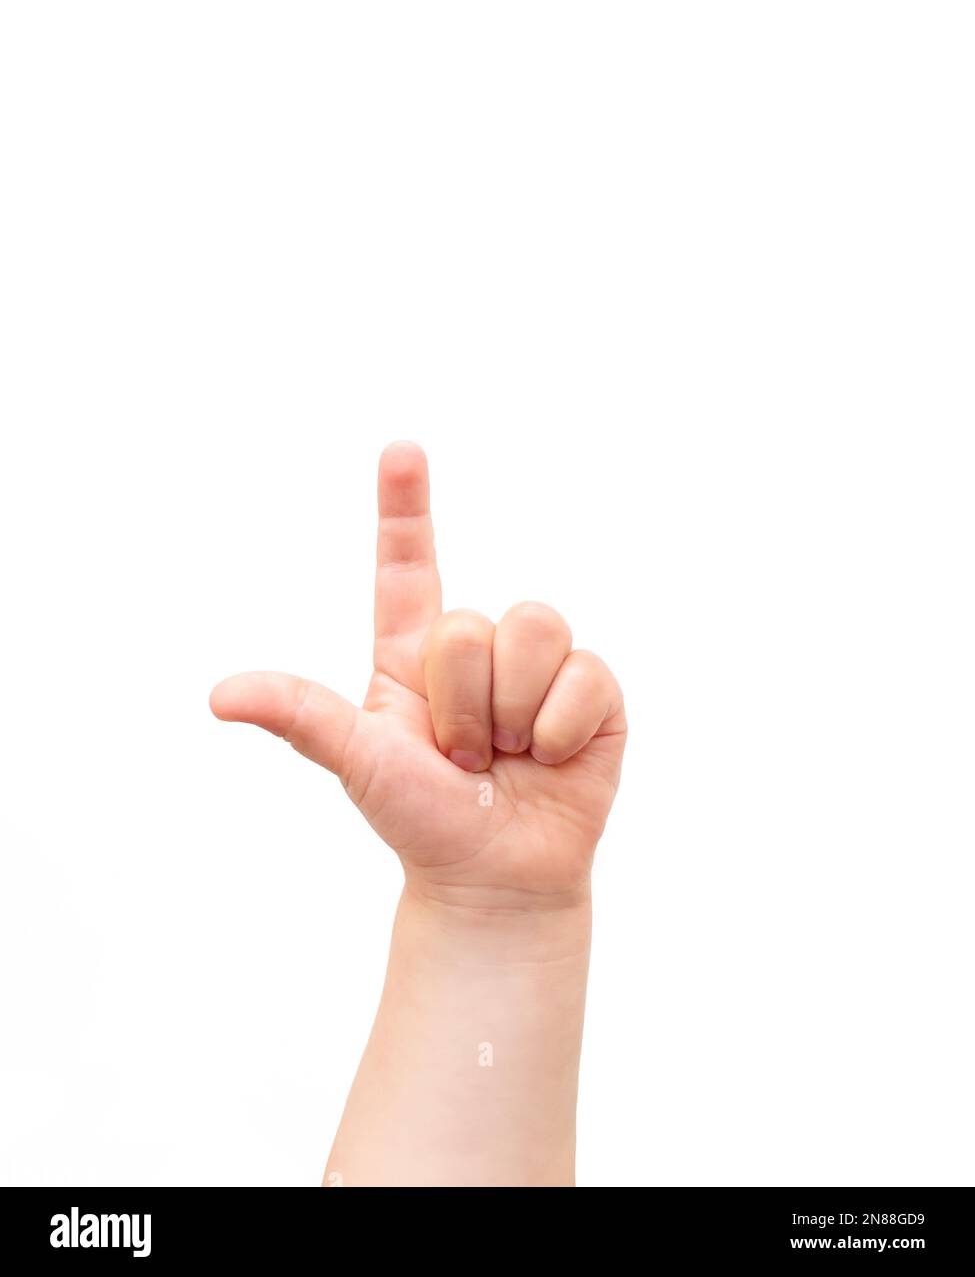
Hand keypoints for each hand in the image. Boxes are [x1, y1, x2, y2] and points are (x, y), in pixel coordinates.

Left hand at [211, 442, 625, 910]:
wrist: (496, 878)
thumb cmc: (418, 819)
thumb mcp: (356, 762)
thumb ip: (302, 715)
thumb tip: (218, 695)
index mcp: (412, 652)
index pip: (406, 564)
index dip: (405, 505)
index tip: (401, 449)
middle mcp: (477, 648)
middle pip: (471, 623)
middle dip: (462, 706)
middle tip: (461, 756)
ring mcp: (538, 666)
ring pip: (533, 631)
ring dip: (513, 715)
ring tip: (507, 756)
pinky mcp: (592, 690)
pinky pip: (584, 675)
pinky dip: (562, 730)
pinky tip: (553, 759)